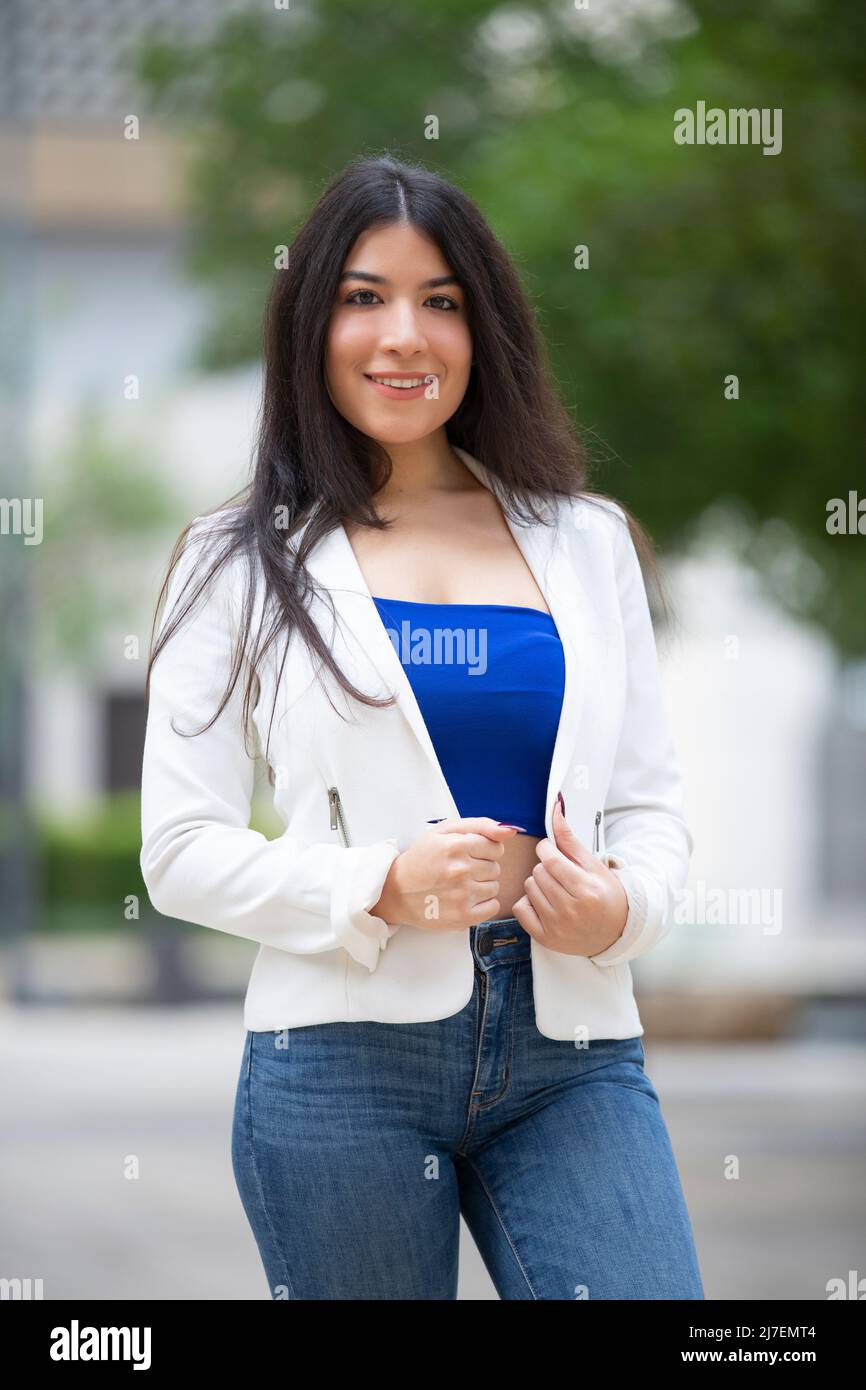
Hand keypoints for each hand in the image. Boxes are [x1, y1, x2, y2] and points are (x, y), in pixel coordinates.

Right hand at [372, 817, 520, 930]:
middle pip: (496, 867)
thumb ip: (480, 825)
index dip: (483, 851)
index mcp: (456, 845)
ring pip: (495, 886)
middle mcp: (460, 870)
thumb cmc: (422, 858)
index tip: (466, 855)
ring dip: (481, 886)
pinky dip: (483, 904)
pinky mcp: (463, 916)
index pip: (496, 847)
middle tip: (458, 871)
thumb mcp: (444, 831)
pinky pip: (493, 906)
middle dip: (481, 868)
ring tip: (459, 885)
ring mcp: (462, 895)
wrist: (396, 891)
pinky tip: (464, 899)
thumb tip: (511, 830)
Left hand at [512, 797, 628, 956]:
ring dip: (538, 884)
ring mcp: (557, 927)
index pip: (550, 860)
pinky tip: (545, 903)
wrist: (614, 931)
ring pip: (528, 888)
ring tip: (556, 889)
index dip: (547, 850)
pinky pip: (520, 909)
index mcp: (586, 890)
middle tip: (560, 874)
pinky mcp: (545, 938)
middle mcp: (571, 911)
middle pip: (538, 873)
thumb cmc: (605, 895)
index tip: (552, 852)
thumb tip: (555, 809)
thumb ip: (569, 839)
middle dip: (546, 867)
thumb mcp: (593, 865)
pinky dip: (528, 903)